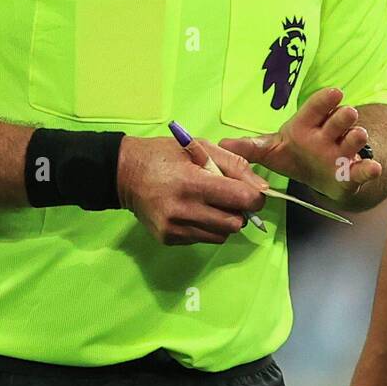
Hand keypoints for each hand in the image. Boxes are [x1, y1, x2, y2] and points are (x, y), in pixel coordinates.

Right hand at [117, 135, 267, 244]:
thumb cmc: (164, 155)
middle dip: (240, 211)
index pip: (241, 199)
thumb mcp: (200, 147)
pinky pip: (203, 238)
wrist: (124, 173)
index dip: (255, 197)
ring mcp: (174, 228)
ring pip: (221, 235)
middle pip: (235, 223)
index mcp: (193, 182)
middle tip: (229, 197)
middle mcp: (183, 210)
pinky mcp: (168, 239)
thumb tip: (262, 188)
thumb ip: (234, 165)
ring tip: (210, 203)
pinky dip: (207, 227)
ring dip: (224, 220)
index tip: (252, 192)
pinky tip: (194, 211)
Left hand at [219, 87, 381, 202]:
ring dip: (356, 136)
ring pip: (354, 139)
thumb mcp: (271, 150)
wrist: (319, 176)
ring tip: (357, 135)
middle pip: (340, 119)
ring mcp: (343, 151)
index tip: (335, 92)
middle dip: (343, 116)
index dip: (326, 100)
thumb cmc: (294, 154)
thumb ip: (250, 147)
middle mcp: (329, 134)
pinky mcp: (353, 172)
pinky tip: (371, 167)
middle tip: (346, 113)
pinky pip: (363, 169)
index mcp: (309, 124)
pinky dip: (369, 168)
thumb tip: (220, 143)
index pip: (318, 107)